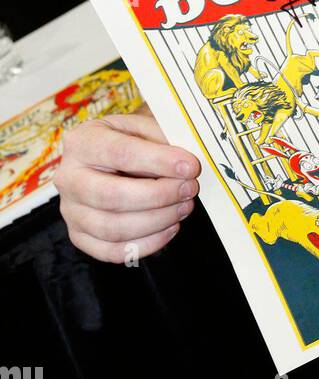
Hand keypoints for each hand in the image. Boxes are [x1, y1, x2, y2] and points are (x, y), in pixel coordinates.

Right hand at [55, 111, 200, 263]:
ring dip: (157, 220)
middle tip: (189, 189)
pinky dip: (147, 243)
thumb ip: (162, 140)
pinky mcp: (79, 236)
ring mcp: (70, 211)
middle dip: (159, 196)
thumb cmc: (131, 139)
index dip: (159, 162)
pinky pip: (113, 251)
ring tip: (184, 207)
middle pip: (112, 196)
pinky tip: (171, 227)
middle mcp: (68, 178)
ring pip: (113, 228)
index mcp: (82, 141)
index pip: (121, 153)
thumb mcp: (143, 126)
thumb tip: (186, 166)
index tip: (190, 166)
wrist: (110, 155)